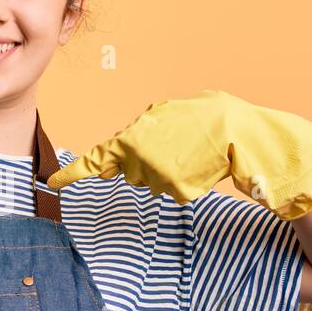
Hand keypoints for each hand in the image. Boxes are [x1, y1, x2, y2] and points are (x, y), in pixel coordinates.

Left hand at [46, 89, 311, 220]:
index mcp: (149, 123)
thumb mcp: (181, 120)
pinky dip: (188, 184)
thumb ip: (153, 133)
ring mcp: (164, 160)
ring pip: (152, 182)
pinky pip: (175, 190)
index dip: (78, 172)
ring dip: (171, 175)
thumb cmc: (220, 127)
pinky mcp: (180, 179)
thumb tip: (126, 157)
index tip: (53, 186)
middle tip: (182, 156)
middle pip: (132, 171)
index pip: (106, 152)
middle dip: (148, 169)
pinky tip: (205, 168)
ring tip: (198, 157)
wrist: (258, 136)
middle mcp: (150, 138)